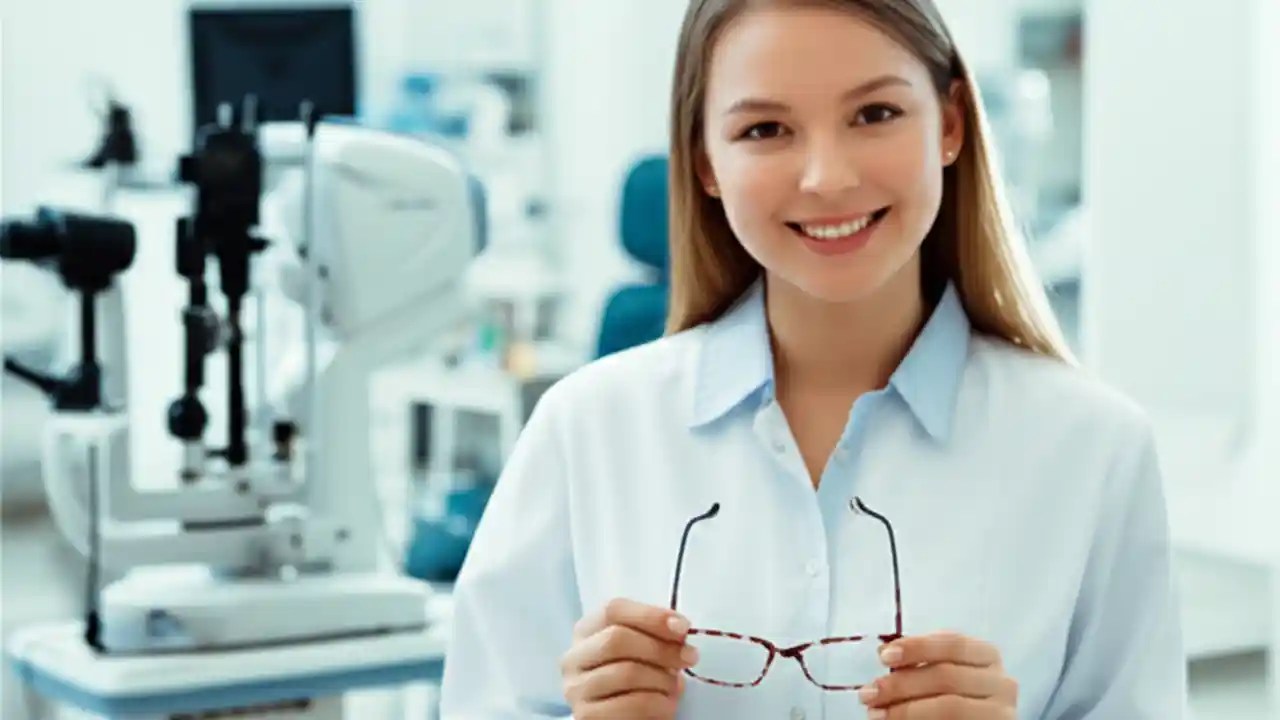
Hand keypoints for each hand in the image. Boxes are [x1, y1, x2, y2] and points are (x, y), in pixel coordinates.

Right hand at [560, 597, 697, 718]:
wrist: (627, 718)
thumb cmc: (638, 681)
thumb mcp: (644, 650)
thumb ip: (656, 634)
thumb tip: (679, 627)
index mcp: (586, 631)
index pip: (613, 610)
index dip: (651, 615)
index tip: (683, 626)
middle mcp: (574, 657)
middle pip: (617, 639)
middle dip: (661, 647)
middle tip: (689, 656)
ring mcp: (577, 689)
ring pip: (626, 673)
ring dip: (662, 679)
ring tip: (675, 687)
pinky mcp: (587, 717)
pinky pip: (631, 705)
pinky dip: (659, 704)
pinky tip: (666, 705)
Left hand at [858, 632, 1017, 718]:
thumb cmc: (947, 696)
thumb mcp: (935, 675)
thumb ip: (917, 663)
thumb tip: (884, 652)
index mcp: (986, 656)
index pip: (953, 643)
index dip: (918, 647)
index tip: (884, 656)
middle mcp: (1002, 682)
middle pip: (947, 676)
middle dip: (901, 684)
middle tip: (868, 694)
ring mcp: (1003, 712)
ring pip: (950, 706)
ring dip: (905, 710)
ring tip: (875, 713)